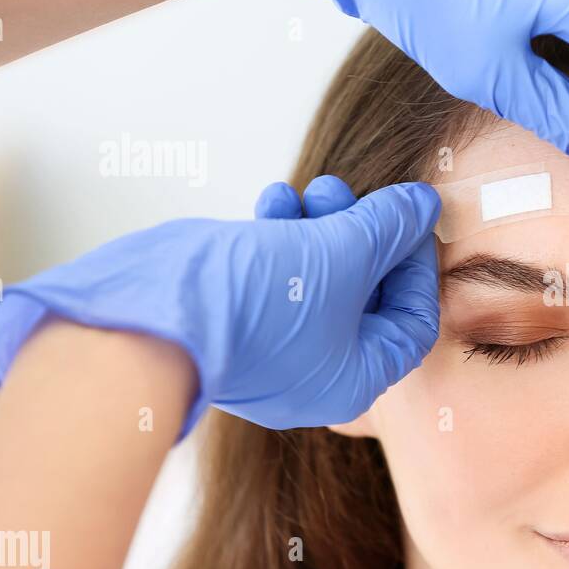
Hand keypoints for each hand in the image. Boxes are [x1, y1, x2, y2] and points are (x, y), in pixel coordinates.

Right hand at [0, 179, 440, 438]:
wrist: (146, 321)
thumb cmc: (253, 303)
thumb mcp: (339, 254)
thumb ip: (388, 227)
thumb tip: (423, 205)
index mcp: (355, 380)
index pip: (412, 322)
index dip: (416, 266)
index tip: (409, 220)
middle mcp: (317, 373)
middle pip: (366, 296)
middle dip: (364, 235)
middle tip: (348, 191)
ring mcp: (273, 350)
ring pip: (319, 280)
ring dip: (322, 226)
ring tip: (310, 188)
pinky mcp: (235, 325)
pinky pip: (275, 279)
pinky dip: (282, 238)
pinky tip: (273, 201)